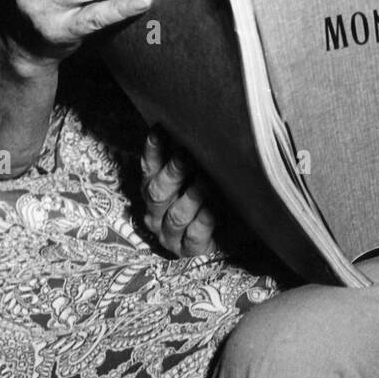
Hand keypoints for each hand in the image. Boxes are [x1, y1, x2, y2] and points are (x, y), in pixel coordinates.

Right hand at [140, 125, 217, 257]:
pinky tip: (213, 211)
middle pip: (159, 192)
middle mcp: (156, 212)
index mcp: (154, 189)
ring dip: (191, 198)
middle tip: (186, 156)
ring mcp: (170, 233)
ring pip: (177, 215)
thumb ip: (193, 156)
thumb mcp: (201, 174)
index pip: (149, 167)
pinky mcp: (188, 249)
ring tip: (204, 182)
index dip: (153, 150)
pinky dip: (204, 221)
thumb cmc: (212, 196)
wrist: (229, 233)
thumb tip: (199, 128)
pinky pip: (195, 235)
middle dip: (173, 173)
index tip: (161, 131)